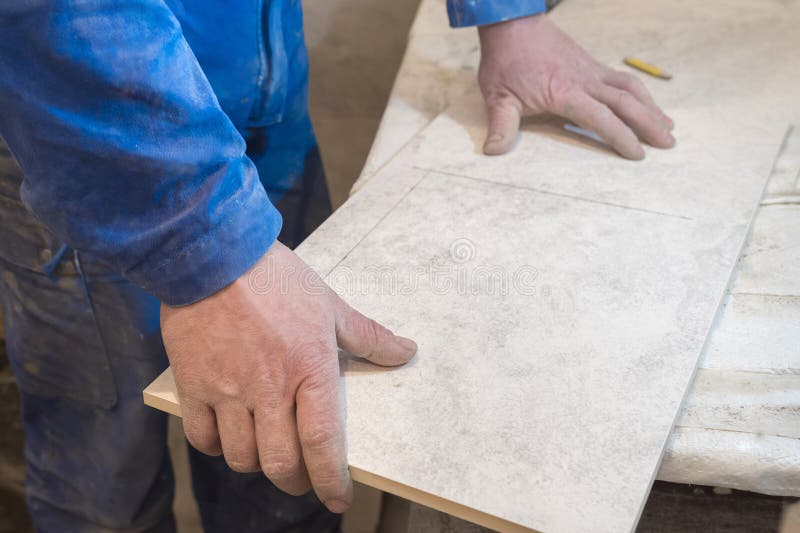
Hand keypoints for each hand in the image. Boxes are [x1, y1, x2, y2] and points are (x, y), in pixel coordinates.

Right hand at [160, 242, 416, 512]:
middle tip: (301, 477)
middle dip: (295, 481)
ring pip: (242, 456)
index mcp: (309, 368)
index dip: (331, 479)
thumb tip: (406, 351)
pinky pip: (202, 438)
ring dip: (257, 464)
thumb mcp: (329, 304)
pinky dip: (216, 447)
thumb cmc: (275, 277)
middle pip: (281, 462)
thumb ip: (368, 335)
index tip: (339, 498)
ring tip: (265, 452)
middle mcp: (268, 388)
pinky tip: (227, 436)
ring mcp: (227, 390)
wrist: (213, 254)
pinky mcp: (192, 385)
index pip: (322, 441)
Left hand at [477, 14, 674, 158]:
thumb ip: (500, 125)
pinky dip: (641, 94)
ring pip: (631, 88)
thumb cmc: (505, 61)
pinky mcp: (592, 65)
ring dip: (652, 108)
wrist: (512, 24)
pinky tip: (647, 105)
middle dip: (649, 124)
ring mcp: (592, 71)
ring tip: (668, 128)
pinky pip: (624, 80)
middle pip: (627, 103)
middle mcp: (585, 81)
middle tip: (668, 145)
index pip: (601, 118)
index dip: (621, 136)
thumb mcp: (497, 96)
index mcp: (565, 92)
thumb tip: (493, 150)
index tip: (637, 154)